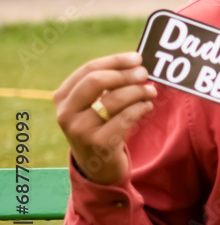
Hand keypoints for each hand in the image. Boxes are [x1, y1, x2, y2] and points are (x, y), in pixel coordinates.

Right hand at [53, 52, 157, 184]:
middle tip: (144, 74)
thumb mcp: (95, 104)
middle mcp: (66, 112)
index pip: (89, 69)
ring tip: (151, 91)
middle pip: (96, 80)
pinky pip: (125, 118)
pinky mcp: (97, 143)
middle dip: (125, 74)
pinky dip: (140, 108)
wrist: (97, 165)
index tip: (137, 58)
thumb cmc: (101, 125)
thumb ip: (109, 84)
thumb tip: (136, 62)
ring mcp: (79, 129)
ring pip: (113, 99)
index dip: (115, 61)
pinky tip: (147, 106)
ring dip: (138, 91)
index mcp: (63, 96)